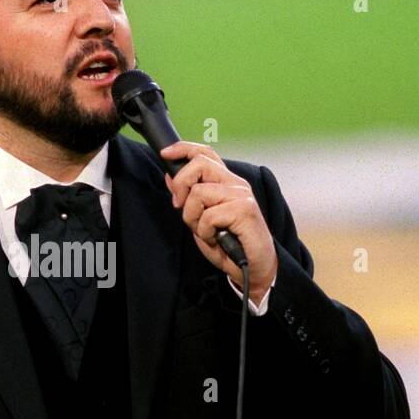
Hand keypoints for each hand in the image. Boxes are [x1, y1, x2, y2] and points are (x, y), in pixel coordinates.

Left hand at [161, 142, 276, 304]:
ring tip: (207, 232)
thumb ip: (188, 199)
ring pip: (199, 193)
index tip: (165, 154)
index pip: (205, 153)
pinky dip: (206, 232)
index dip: (183, 149)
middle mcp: (235, 184)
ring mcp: (241, 195)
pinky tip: (216, 240)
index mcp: (226, 183)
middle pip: (199, 164)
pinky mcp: (245, 210)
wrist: (252, 269)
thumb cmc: (228, 246)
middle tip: (180, 206)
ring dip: (194, 218)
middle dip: (181, 185)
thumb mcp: (200, 221)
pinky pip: (209, 216)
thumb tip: (169, 177)